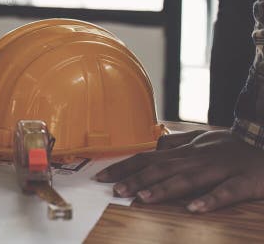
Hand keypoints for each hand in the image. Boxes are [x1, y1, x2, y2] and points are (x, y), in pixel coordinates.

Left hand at [96, 130, 263, 212]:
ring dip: (165, 189)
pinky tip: (195, 208)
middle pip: (163, 168)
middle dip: (137, 179)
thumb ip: (178, 144)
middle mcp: (198, 158)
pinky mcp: (244, 181)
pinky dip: (211, 199)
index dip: (125, 167)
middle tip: (115, 189)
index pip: (149, 158)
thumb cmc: (232, 145)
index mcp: (187, 152)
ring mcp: (221, 169)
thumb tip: (154, 146)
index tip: (102, 176)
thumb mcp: (201, 140)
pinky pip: (226, 192)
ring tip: (143, 198)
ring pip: (189, 179)